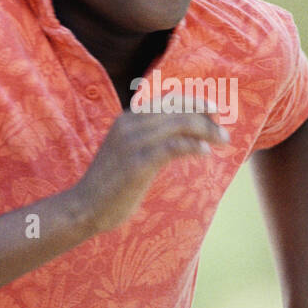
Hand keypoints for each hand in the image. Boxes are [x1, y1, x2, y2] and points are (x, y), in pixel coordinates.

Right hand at [72, 109, 227, 233]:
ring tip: (223, 142)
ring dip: (206, 131)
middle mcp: (130, 124)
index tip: (215, 113)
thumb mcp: (129, 153)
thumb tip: (183, 136)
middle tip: (224, 133)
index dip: (195, 103)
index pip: (169, 100)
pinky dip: (193, 146)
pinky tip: (205, 152)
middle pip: (178, 109)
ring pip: (179, 124)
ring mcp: (133, 142)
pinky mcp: (137, 163)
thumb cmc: (110, 185)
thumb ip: (150, 140)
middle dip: (206, 117)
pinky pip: (172, 147)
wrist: (84, 207)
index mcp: (128, 118)